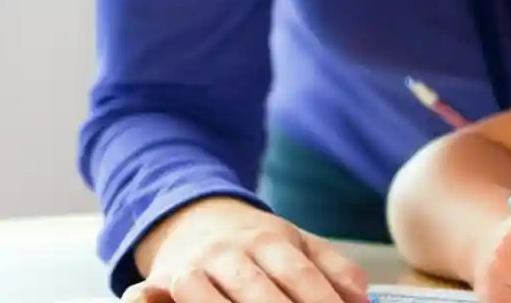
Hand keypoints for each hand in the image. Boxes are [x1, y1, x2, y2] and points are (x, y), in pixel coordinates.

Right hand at [121, 197, 368, 302]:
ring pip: (204, 295)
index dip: (320, 301)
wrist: (197, 216)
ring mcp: (192, 267)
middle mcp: (230, 253)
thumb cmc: (259, 243)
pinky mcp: (158, 283)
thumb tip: (363, 300)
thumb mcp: (301, 244)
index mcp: (271, 241)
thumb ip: (335, 270)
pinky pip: (147, 297)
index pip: (300, 274)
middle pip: (256, 290)